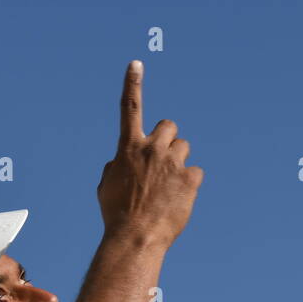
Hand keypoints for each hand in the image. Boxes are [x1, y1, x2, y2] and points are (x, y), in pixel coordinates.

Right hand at [97, 60, 202, 247]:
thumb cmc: (117, 214)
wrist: (136, 237)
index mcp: (128, 147)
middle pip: (170, 126)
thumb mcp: (107, 185)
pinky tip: (178, 199)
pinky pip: (196, 172)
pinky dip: (189, 184)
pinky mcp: (190, 178)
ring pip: (184, 148)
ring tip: (168, 187)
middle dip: (169, 139)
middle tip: (163, 161)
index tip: (136, 64)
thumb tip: (125, 161)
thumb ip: (117, 164)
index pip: (129, 107)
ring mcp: (172, 162)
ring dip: (179, 161)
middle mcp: (151, 148)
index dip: (132, 83)